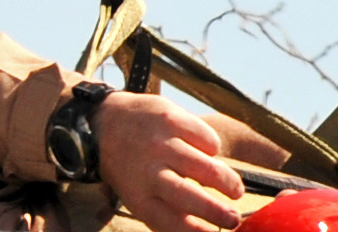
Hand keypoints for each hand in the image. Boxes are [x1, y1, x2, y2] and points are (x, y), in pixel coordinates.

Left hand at [99, 92, 248, 231]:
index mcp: (139, 196)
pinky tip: (207, 153)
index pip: (172, 222)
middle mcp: (149, 170)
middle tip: (234, 219)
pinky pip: (207, 139)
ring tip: (235, 191)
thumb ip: (168, 212)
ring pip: (206, 168)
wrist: (102, 122)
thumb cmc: (131, 169)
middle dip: (217, 212)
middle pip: (189, 197)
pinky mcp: (169, 118)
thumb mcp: (139, 195)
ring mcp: (160, 142)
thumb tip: (205, 231)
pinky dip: (214, 149)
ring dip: (227, 181)